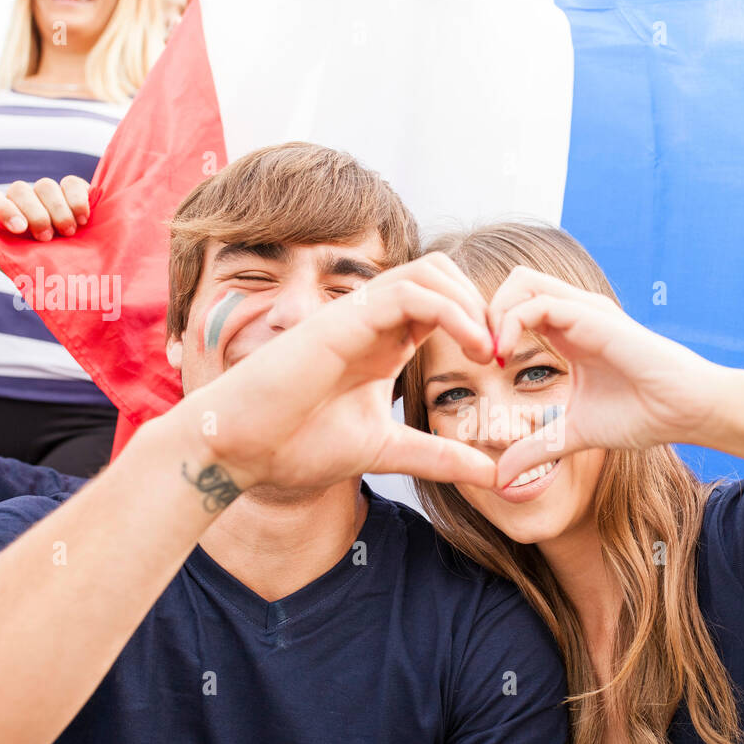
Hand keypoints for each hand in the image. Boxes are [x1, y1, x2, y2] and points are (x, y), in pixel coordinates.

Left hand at [0, 176, 91, 270]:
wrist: (80, 281)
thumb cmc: (43, 272)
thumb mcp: (11, 265)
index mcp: (6, 214)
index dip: (3, 208)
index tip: (20, 229)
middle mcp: (26, 201)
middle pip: (20, 189)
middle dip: (35, 214)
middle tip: (47, 238)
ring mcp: (51, 195)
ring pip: (46, 185)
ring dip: (57, 210)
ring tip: (69, 233)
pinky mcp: (76, 193)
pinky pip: (72, 183)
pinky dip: (76, 199)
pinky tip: (83, 219)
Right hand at [188, 253, 497, 491]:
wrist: (240, 450)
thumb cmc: (296, 446)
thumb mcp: (387, 451)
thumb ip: (438, 457)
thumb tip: (491, 472)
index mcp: (384, 343)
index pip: (444, 303)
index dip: (481, 324)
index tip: (503, 366)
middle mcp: (373, 320)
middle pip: (443, 273)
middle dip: (483, 304)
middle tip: (502, 352)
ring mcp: (357, 315)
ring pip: (430, 271)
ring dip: (471, 302)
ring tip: (489, 349)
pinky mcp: (342, 319)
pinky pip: (409, 292)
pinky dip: (450, 310)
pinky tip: (471, 347)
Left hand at [486, 266, 712, 485]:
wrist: (686, 410)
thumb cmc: (642, 414)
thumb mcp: (573, 434)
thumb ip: (536, 448)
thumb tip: (500, 476)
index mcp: (568, 331)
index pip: (516, 304)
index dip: (490, 328)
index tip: (482, 367)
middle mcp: (574, 312)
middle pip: (514, 282)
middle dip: (485, 312)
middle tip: (479, 355)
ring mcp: (584, 310)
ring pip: (521, 282)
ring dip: (494, 314)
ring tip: (490, 356)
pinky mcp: (592, 317)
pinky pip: (538, 303)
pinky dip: (511, 324)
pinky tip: (505, 358)